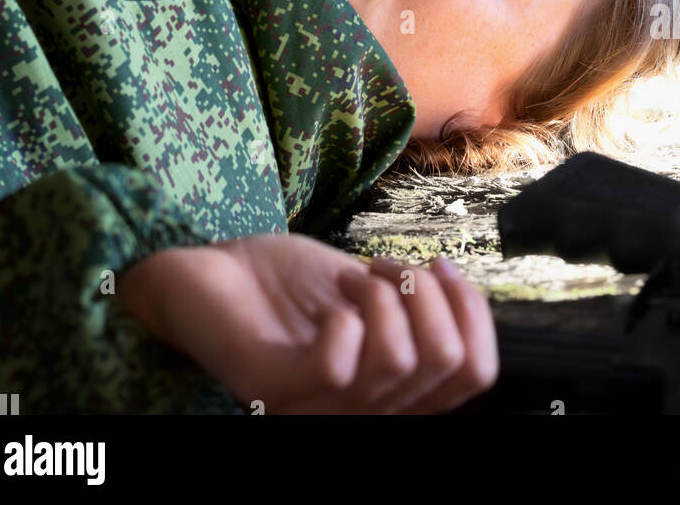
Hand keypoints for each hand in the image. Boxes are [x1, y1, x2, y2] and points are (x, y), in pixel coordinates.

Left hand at [117, 234, 497, 413]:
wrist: (204, 271)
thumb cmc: (283, 286)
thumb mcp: (366, 294)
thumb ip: (412, 310)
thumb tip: (469, 298)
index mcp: (388, 395)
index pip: (473, 379)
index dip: (476, 315)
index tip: (440, 265)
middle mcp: (358, 415)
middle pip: (447, 365)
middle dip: (431, 293)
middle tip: (385, 267)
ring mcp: (315, 408)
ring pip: (398, 360)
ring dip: (383, 293)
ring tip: (352, 276)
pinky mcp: (273, 389)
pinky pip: (339, 364)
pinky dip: (346, 310)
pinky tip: (328, 296)